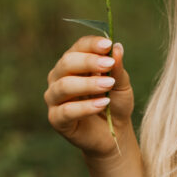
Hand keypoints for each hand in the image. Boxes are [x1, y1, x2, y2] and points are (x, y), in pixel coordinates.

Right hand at [45, 36, 133, 157]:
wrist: (114, 133)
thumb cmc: (115, 103)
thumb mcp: (121, 85)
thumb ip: (117, 69)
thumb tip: (116, 47)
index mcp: (74, 63)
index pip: (78, 47)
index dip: (92, 44)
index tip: (107, 45)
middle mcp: (59, 77)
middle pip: (67, 62)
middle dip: (89, 62)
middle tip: (109, 64)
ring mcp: (54, 97)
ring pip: (64, 85)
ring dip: (87, 84)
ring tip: (108, 85)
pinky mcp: (55, 118)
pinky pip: (66, 110)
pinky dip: (85, 107)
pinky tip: (102, 104)